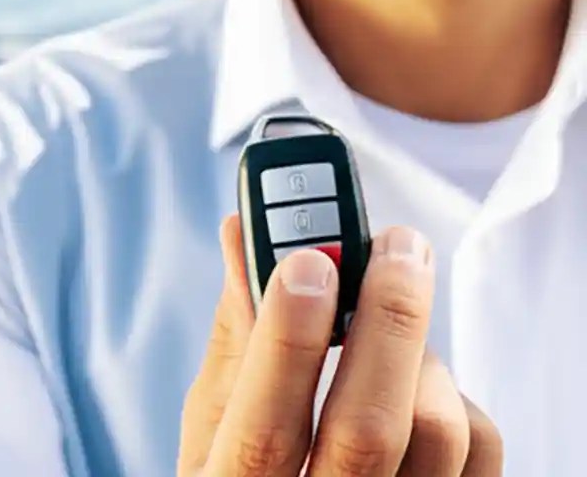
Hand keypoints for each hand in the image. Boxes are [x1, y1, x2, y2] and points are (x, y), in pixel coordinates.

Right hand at [177, 216, 502, 475]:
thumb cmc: (246, 468)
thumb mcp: (211, 419)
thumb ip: (235, 335)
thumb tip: (243, 236)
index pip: (264, 433)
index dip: (286, 345)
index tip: (308, 262)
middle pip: (369, 430)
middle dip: (387, 320)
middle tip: (395, 247)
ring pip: (436, 430)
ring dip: (415, 353)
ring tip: (385, 328)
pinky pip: (480, 446)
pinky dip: (454, 394)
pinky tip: (414, 384)